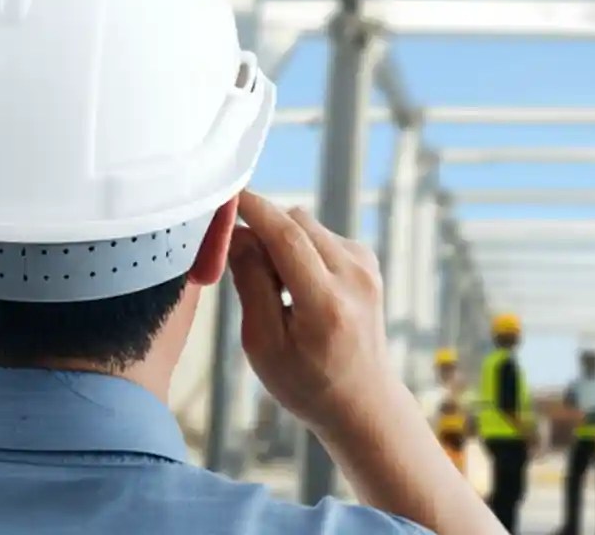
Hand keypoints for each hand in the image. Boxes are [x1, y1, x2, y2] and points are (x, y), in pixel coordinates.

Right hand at [227, 190, 387, 432]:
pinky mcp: (368, 262)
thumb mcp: (264, 343)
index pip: (287, 236)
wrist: (362, 399)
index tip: (226, 195)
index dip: (254, 209)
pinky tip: (296, 286)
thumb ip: (251, 284)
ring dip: (282, 241)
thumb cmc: (306, 382)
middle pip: (298, 223)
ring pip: (309, 226)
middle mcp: (354, 276)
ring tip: (274, 288)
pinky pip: (323, 237)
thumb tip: (238, 235)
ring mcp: (366, 266)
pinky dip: (301, 249)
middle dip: (262, 228)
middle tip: (238, 260)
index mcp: (326, 301)